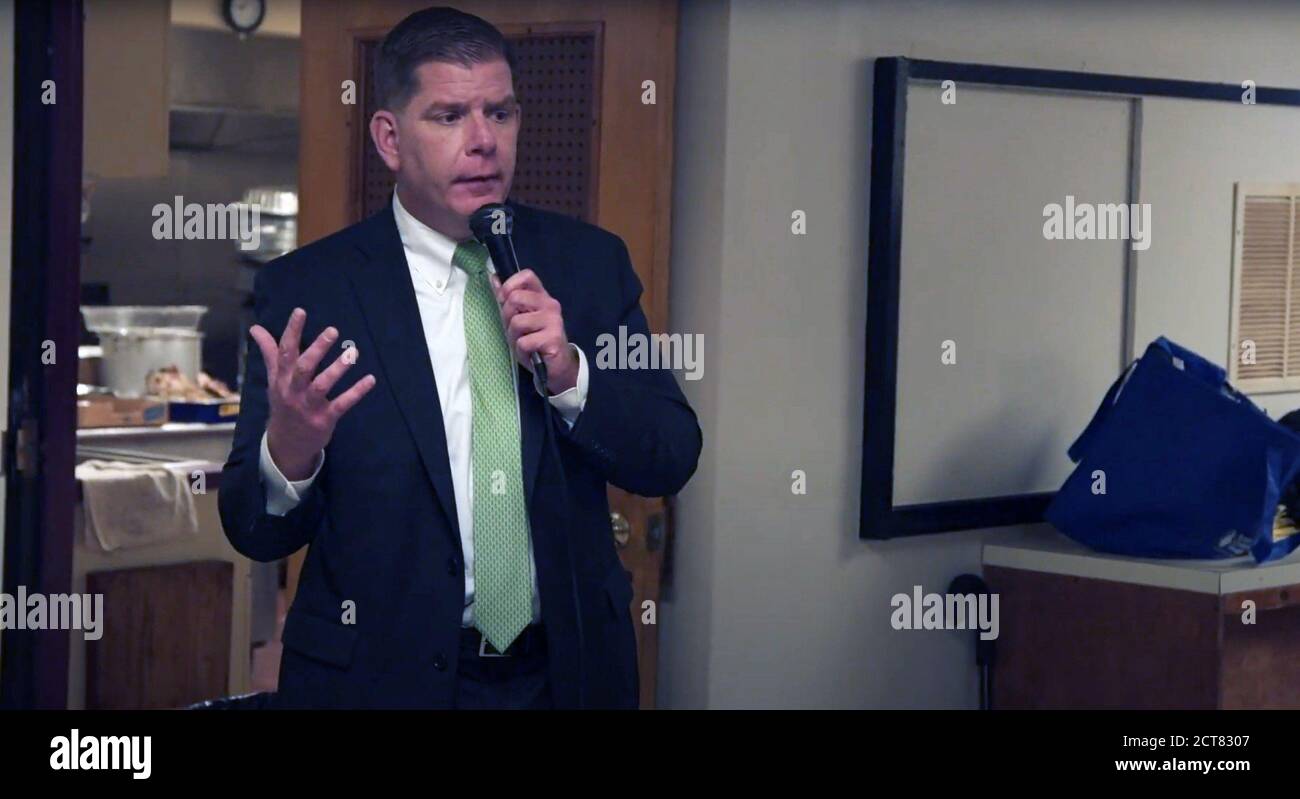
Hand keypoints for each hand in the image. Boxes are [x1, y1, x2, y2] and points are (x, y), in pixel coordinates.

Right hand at [249, 308, 375, 479]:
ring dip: (337, 369)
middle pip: (303, 368)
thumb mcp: (274, 379)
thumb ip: (270, 352)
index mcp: (281, 378)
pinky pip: (341, 404)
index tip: (300, 311)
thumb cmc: (284, 404)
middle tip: (333, 331)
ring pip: (321, 386)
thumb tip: (255, 327)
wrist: (287, 444)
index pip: (285, 352)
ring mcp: (308, 406)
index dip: (292, 331)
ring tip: (353, 353)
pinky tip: (370, 379)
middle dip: (317, 349)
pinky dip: (356, 392)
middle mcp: (293, 391)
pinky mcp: (324, 419)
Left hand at [494, 269, 578, 393]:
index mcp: (542, 297)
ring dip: (514, 337)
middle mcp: (550, 305)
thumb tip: (494, 278)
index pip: (527, 276)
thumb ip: (508, 299)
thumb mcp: (519, 318)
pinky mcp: (553, 339)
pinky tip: (530, 354)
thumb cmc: (536, 341)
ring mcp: (554, 321)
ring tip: (524, 344)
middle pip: (515, 298)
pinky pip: (523, 342)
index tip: (504, 301)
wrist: (557, 367)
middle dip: (507, 317)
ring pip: (516, 322)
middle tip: (516, 330)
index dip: (510, 285)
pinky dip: (521, 352)